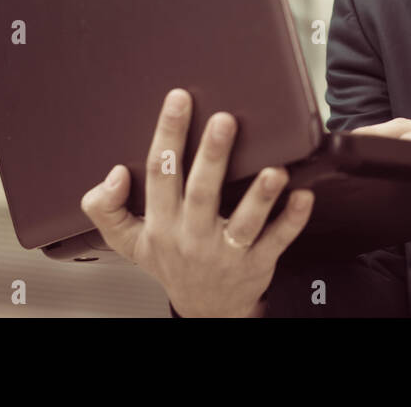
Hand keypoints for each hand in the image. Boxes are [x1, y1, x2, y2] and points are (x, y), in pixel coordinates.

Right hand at [80, 88, 313, 316]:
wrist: (205, 309)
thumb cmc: (171, 262)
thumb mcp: (128, 241)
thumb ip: (107, 208)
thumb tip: (113, 175)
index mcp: (161, 223)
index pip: (161, 173)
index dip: (169, 134)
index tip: (179, 100)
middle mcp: (193, 235)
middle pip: (202, 192)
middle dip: (213, 156)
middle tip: (225, 121)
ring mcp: (228, 251)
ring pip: (245, 221)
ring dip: (260, 195)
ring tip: (274, 169)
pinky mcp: (258, 262)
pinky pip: (277, 240)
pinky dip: (292, 219)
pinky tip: (304, 196)